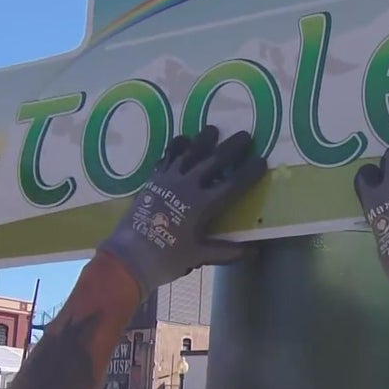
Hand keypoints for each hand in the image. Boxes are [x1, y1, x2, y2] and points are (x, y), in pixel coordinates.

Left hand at [97, 126, 266, 300]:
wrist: (127, 258)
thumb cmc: (166, 259)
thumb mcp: (198, 256)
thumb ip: (226, 251)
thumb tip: (253, 251)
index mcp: (202, 205)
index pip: (232, 184)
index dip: (248, 172)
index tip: (261, 160)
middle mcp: (186, 186)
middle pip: (213, 161)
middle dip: (231, 148)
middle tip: (244, 135)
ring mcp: (167, 180)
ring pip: (188, 153)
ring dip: (202, 140)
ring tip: (213, 129)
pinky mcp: (153, 181)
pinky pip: (167, 158)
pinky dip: (176, 148)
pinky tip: (182, 140)